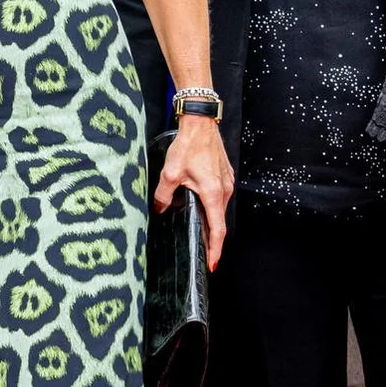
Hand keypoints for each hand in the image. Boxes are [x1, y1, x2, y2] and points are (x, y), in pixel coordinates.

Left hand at [154, 116, 233, 270]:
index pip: (217, 229)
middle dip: (212, 240)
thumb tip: (159, 209)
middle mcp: (224, 190)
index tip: (212, 263)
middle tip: (203, 255)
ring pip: (219, 209)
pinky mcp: (225, 176)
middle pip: (220, 222)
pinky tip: (201, 210)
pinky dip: (212, 208)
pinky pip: (219, 198)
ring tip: (201, 236)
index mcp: (213, 193)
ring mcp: (226, 182)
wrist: (200, 123)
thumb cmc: (188, 145)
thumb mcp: (169, 173)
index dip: (215, 249)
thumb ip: (163, 195)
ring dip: (212, 223)